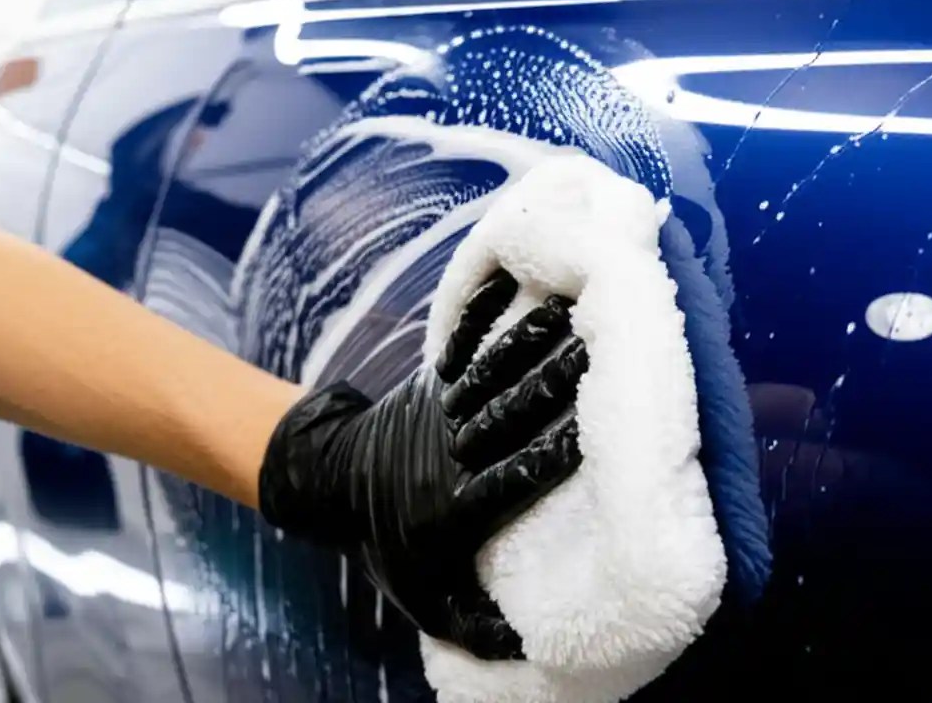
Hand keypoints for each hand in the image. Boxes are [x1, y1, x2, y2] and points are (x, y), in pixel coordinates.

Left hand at [258, 269, 587, 658]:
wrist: (328, 485)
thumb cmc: (388, 544)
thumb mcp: (423, 599)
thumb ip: (474, 626)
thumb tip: (529, 647)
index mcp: (455, 506)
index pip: (511, 479)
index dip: (550, 458)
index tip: (593, 438)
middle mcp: (453, 452)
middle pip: (510, 414)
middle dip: (555, 383)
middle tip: (603, 352)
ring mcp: (443, 411)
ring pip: (493, 374)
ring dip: (533, 341)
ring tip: (576, 309)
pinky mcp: (434, 382)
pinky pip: (465, 347)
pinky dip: (489, 316)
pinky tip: (523, 285)